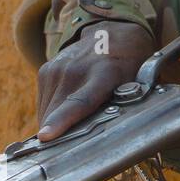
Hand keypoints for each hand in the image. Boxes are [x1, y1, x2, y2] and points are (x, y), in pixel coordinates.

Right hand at [36, 21, 154, 140]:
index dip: (62, 120)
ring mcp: (57, 69)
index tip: (46, 136)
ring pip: (46, 112)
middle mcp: (76, 70)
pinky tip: (65, 110)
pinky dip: (51, 113)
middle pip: (56, 114)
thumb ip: (123, 109)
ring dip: (53, 124)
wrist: (114, 31)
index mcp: (103, 75)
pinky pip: (43, 103)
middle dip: (58, 136)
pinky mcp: (46, 70)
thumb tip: (115, 142)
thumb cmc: (129, 65)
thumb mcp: (136, 86)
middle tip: (69, 150)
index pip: (80, 102)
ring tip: (71, 124)